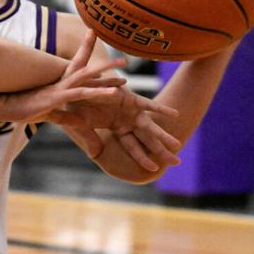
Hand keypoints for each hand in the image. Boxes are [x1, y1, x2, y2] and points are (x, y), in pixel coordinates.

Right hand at [0, 36, 129, 123]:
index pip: (78, 68)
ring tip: (126, 77)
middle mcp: (62, 82)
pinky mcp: (57, 97)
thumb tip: (67, 119)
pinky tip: (113, 93)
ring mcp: (60, 88)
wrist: (2, 106)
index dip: (91, 58)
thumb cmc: (20, 108)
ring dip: (108, 78)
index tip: (104, 51)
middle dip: (106, 64)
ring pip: (88, 79)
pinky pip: (81, 94)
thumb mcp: (46, 113)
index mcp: (60, 83)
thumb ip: (60, 116)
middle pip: (88, 69)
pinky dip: (97, 93)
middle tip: (126, 60)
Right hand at [51, 85, 183, 172]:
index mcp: (118, 129)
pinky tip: (174, 115)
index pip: (133, 148)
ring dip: (163, 135)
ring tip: (177, 145)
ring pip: (150, 126)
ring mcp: (130, 110)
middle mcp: (127, 122)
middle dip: (161, 151)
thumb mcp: (80, 124)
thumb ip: (88, 138)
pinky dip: (160, 110)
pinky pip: (148, 105)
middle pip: (147, 140)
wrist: (75, 83)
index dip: (143, 159)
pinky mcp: (131, 98)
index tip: (154, 169)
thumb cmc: (76, 105)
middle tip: (176, 162)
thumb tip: (93, 153)